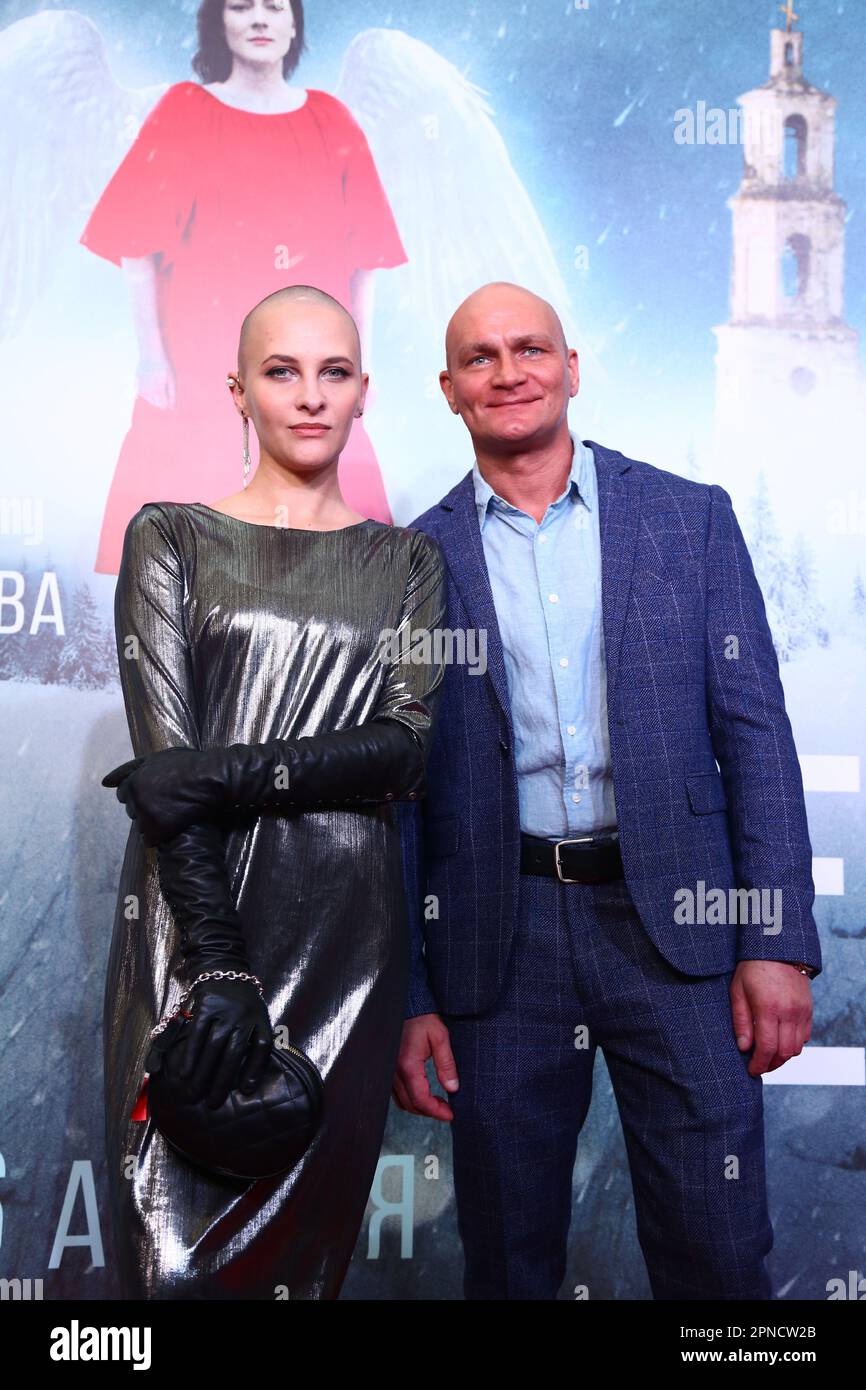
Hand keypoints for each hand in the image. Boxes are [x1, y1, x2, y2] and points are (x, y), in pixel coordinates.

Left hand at [102, 747, 219, 845]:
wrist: (212, 779)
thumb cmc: (189, 765)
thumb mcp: (158, 757)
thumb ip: (130, 768)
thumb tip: (105, 783)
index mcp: (133, 781)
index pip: (123, 794)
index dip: (141, 793)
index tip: (157, 793)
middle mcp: (135, 798)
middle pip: (131, 810)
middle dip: (146, 807)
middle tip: (169, 802)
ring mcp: (145, 815)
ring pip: (140, 825)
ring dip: (153, 822)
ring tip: (174, 812)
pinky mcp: (156, 831)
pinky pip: (149, 840)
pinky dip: (160, 836)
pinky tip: (174, 825)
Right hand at [137, 351, 175, 408]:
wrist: (150, 353)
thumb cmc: (163, 366)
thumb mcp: (171, 379)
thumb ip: (171, 394)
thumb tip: (171, 408)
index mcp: (158, 389)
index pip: (163, 405)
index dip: (167, 403)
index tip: (169, 395)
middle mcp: (148, 390)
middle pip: (155, 404)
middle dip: (161, 400)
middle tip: (163, 386)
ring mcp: (141, 387)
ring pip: (148, 399)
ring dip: (154, 396)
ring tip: (157, 383)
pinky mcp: (136, 383)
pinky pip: (142, 393)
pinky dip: (147, 392)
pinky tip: (151, 383)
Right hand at [166, 979, 273, 1108]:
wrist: (223, 969)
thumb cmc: (241, 1002)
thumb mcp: (255, 1015)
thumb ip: (253, 1040)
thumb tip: (249, 1080)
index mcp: (260, 1018)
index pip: (263, 1047)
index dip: (255, 1069)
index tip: (246, 1090)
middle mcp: (245, 1015)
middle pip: (234, 1053)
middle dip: (222, 1082)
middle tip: (212, 1104)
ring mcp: (225, 1010)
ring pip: (213, 1047)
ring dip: (203, 1074)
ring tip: (194, 1095)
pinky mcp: (206, 1006)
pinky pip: (197, 1035)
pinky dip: (191, 1055)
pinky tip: (185, 1072)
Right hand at [391, 1013, 458, 1120]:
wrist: (404, 1006)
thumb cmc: (422, 1019)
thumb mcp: (440, 1038)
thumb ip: (447, 1064)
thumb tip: (453, 1088)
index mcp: (408, 1065)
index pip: (421, 1100)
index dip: (436, 1111)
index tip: (450, 1115)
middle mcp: (394, 1071)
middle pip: (410, 1105)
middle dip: (430, 1112)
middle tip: (446, 1110)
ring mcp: (388, 1071)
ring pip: (402, 1101)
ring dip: (419, 1107)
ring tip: (437, 1104)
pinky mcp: (387, 1069)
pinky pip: (396, 1093)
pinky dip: (410, 1099)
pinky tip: (423, 1094)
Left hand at [730, 960, 812, 1077]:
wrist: (778, 948)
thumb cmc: (752, 968)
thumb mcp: (738, 991)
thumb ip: (741, 1020)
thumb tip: (744, 1047)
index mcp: (769, 1008)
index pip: (767, 1047)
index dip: (759, 1063)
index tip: (751, 1070)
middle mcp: (789, 1012)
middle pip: (784, 1052)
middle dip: (771, 1064)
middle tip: (759, 1066)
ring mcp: (802, 1011)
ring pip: (796, 1047)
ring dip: (782, 1057)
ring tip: (768, 1057)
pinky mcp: (808, 1009)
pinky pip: (805, 1036)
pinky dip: (793, 1045)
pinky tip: (780, 1042)